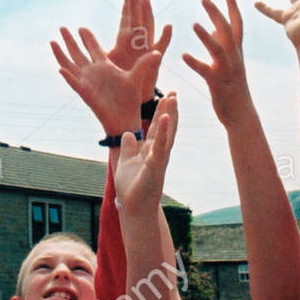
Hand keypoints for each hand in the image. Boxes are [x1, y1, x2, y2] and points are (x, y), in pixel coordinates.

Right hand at [50, 0, 169, 135]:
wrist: (125, 117)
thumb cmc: (130, 98)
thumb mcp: (137, 77)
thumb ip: (144, 63)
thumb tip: (158, 51)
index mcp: (105, 66)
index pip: (94, 48)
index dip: (87, 38)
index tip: (81, 28)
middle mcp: (93, 72)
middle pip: (78, 53)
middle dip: (70, 40)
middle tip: (62, 28)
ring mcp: (87, 81)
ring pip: (70, 65)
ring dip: (61, 53)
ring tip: (52, 42)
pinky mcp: (85, 92)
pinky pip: (74, 82)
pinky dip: (68, 76)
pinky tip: (60, 68)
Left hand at [108, 0, 171, 94]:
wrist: (133, 99)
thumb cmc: (121, 80)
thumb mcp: (108, 63)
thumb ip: (99, 51)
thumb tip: (85, 41)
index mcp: (126, 41)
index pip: (128, 18)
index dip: (128, 5)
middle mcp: (138, 42)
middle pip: (136, 18)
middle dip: (134, 4)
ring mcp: (147, 49)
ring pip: (147, 28)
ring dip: (146, 14)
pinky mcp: (154, 60)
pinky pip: (161, 46)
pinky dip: (165, 37)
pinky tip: (168, 26)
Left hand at [113, 93, 176, 218]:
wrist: (134, 207)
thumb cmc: (132, 187)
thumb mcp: (126, 161)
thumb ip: (128, 148)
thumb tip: (127, 134)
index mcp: (151, 151)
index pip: (158, 128)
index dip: (162, 112)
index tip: (166, 96)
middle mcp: (158, 152)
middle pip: (165, 127)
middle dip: (169, 109)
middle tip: (174, 92)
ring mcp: (158, 158)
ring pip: (166, 133)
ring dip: (170, 115)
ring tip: (172, 98)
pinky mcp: (155, 165)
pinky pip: (160, 145)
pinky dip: (164, 131)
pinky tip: (166, 117)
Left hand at [183, 0, 252, 127]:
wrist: (241, 115)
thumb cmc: (233, 88)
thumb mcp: (230, 63)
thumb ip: (223, 44)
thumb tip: (212, 27)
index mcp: (236, 53)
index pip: (237, 26)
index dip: (233, 9)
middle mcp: (234, 58)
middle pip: (228, 31)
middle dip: (217, 13)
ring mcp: (227, 70)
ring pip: (218, 49)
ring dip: (206, 36)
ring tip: (194, 24)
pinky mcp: (217, 84)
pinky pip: (205, 71)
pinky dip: (195, 62)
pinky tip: (183, 55)